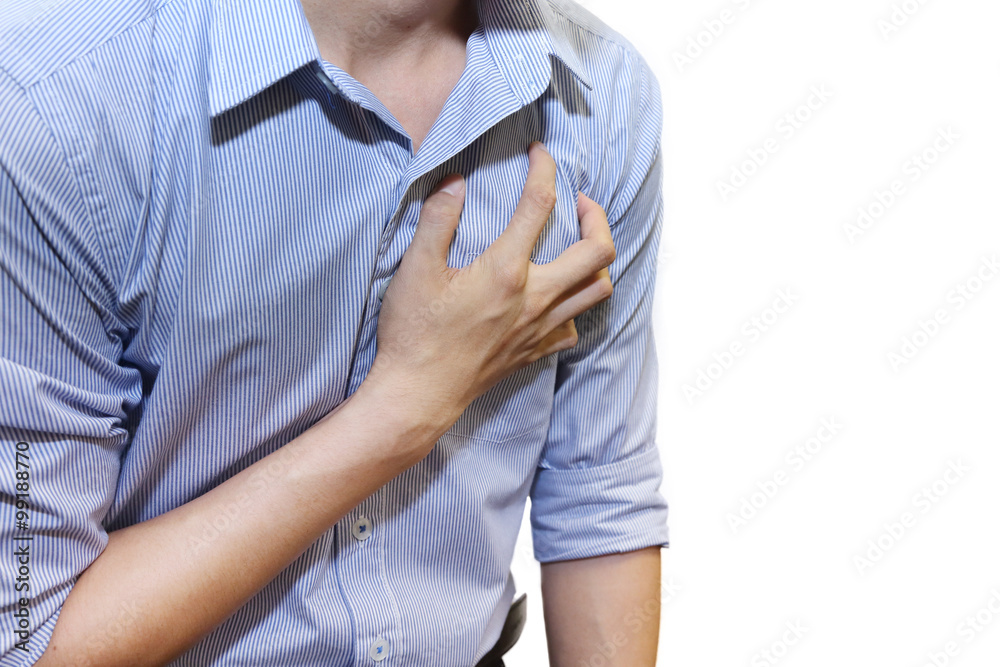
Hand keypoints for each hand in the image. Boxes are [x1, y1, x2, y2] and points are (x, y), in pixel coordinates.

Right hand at [366, 142, 614, 445]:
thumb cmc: (414, 334)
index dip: (544, 170)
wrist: (418, 395)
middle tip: (578, 203)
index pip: (540, 205)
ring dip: (598, 261)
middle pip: (598, 251)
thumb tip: (454, 182)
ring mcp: (541, 329)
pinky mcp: (536, 352)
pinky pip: (576, 326)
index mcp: (506, 271)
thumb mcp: (415, 269)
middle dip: (596, 215)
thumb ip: (438, 220)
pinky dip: (576, 305)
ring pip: (598, 290)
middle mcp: (535, 299)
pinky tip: (557, 297)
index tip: (540, 154)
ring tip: (579, 245)